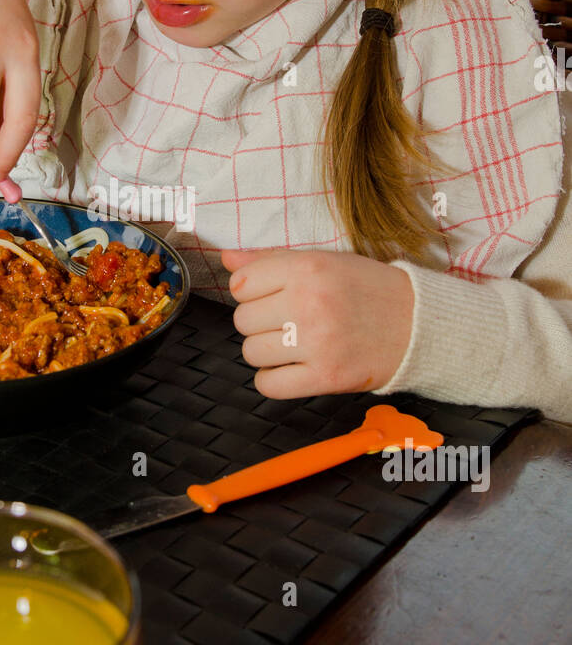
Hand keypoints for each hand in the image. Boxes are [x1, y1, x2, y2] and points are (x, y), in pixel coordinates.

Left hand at [220, 247, 413, 398]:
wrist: (417, 323)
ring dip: (265, 351)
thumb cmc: (367, 289)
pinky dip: (273, 379)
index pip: (241, 284)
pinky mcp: (327, 376)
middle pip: (242, 320)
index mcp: (308, 268)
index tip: (271, 297)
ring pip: (251, 352)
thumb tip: (227, 260)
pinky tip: (292, 367)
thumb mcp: (324, 261)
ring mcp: (318, 342)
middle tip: (286, 321)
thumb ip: (271, 260)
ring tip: (292, 344)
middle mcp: (310, 302)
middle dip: (259, 322)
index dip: (251, 292)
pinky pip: (269, 384)